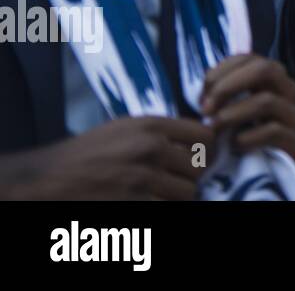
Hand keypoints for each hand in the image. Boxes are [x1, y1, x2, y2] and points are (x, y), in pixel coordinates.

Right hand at [0, 116, 213, 199]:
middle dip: (188, 175)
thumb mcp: (125, 127)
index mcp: (151, 125)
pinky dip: (162, 206)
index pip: (206, 136)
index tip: (198, 157)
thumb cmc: (87, 152)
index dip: (206, 149)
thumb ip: (160, 131)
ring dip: (177, 195)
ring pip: (189, 191)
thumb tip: (199, 139)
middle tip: (172, 178)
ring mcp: (143, 177)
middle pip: (199, 166)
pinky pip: (169, 207)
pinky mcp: (135, 202)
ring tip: (158, 192)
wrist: (49, 177)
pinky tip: (147, 202)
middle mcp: (151, 147)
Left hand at [200, 54, 294, 157]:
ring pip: (267, 101)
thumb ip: (220, 92)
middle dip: (229, 86)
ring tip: (214, 129)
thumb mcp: (229, 107)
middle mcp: (288, 90)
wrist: (260, 171)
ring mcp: (294, 114)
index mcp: (271, 77)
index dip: (221, 71)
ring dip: (232, 114)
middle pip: (265, 69)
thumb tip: (204, 90)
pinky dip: (247, 138)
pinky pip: (272, 131)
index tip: (201, 93)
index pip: (248, 58)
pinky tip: (234, 146)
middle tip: (206, 108)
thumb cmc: (240, 133)